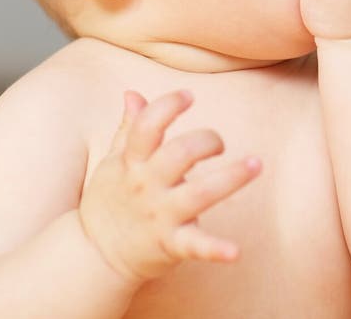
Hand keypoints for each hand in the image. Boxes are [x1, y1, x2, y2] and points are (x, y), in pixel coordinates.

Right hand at [78, 89, 261, 285]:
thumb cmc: (109, 201)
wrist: (94, 256)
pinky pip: (196, 246)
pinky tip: (236, 251)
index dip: (169, 105)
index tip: (188, 95)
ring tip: (256, 164)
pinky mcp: (172, 245)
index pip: (148, 125)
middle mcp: (148, 185)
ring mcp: (161, 215)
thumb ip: (128, 128)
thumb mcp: (113, 162)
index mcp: (133, 162)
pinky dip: (216, 249)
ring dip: (231, 178)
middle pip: (180, 154)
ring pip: (200, 193)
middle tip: (219, 144)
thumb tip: (132, 94)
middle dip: (206, 140)